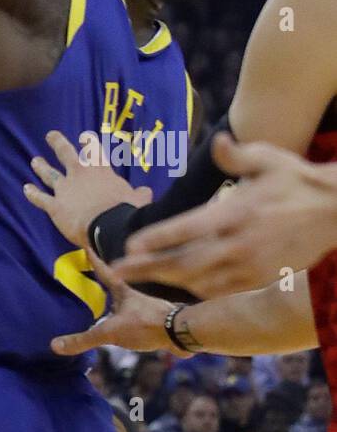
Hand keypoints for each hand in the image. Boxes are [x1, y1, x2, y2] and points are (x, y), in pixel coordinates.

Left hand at [25, 129, 152, 248]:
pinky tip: (26, 188)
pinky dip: (33, 193)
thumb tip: (147, 192)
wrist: (107, 226)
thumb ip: (140, 195)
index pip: (94, 150)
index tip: (83, 136)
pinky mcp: (55, 206)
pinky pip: (41, 198)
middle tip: (50, 135)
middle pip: (65, 153)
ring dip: (41, 166)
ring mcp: (65, 189)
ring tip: (35, 160)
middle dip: (57, 143)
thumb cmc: (124, 212)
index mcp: (100, 171)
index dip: (88, 142)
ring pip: (49, 174)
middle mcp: (80, 175)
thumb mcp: (136, 200)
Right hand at [51, 250, 171, 356]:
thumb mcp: (109, 333)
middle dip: (112, 276)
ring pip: (134, 296)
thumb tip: (55, 345)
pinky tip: (137, 323)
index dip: (92, 258)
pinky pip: (147, 312)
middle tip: (99, 271)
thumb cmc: (145, 325)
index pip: (102, 269)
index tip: (86, 244)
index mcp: (122, 289)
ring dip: (125, 296)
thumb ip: (83, 340)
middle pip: (119, 280)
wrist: (181, 334)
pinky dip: (140, 314)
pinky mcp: (162, 318)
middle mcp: (137, 292)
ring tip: (115, 300)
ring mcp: (151, 304)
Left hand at [114, 134, 336, 295]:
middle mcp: (241, 244)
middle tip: (117, 270)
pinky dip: (194, 289)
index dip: (157, 239)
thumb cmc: (295, 180)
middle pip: (185, 262)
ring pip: (199, 281)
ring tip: (137, 278)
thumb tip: (218, 142)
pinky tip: (175, 285)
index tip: (130, 245)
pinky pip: (220, 289)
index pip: (188, 229)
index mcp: (237, 213)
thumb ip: (237, 155)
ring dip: (165, 281)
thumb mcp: (268, 158)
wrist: (333, 213)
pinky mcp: (260, 277)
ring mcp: (251, 265)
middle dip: (148, 268)